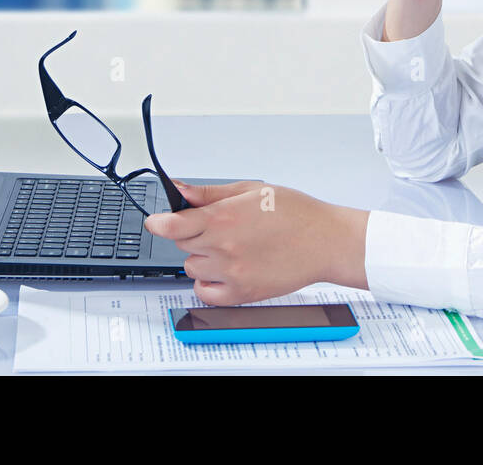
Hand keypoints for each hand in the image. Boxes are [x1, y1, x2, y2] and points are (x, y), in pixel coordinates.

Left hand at [143, 180, 369, 304]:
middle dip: (192, 233)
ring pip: (192, 267)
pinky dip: (207, 282)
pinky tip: (223, 269)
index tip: (157, 221)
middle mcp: (223, 246)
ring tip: (228, 246)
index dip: (158, 222)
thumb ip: (210, 193)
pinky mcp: (241, 293)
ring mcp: (231, 272)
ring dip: (201, 257)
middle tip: (217, 226)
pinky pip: (204, 292)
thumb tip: (180, 190)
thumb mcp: (252, 190)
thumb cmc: (296, 213)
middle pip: (182, 244)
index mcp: (224, 217)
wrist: (325, 241)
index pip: (171, 225)